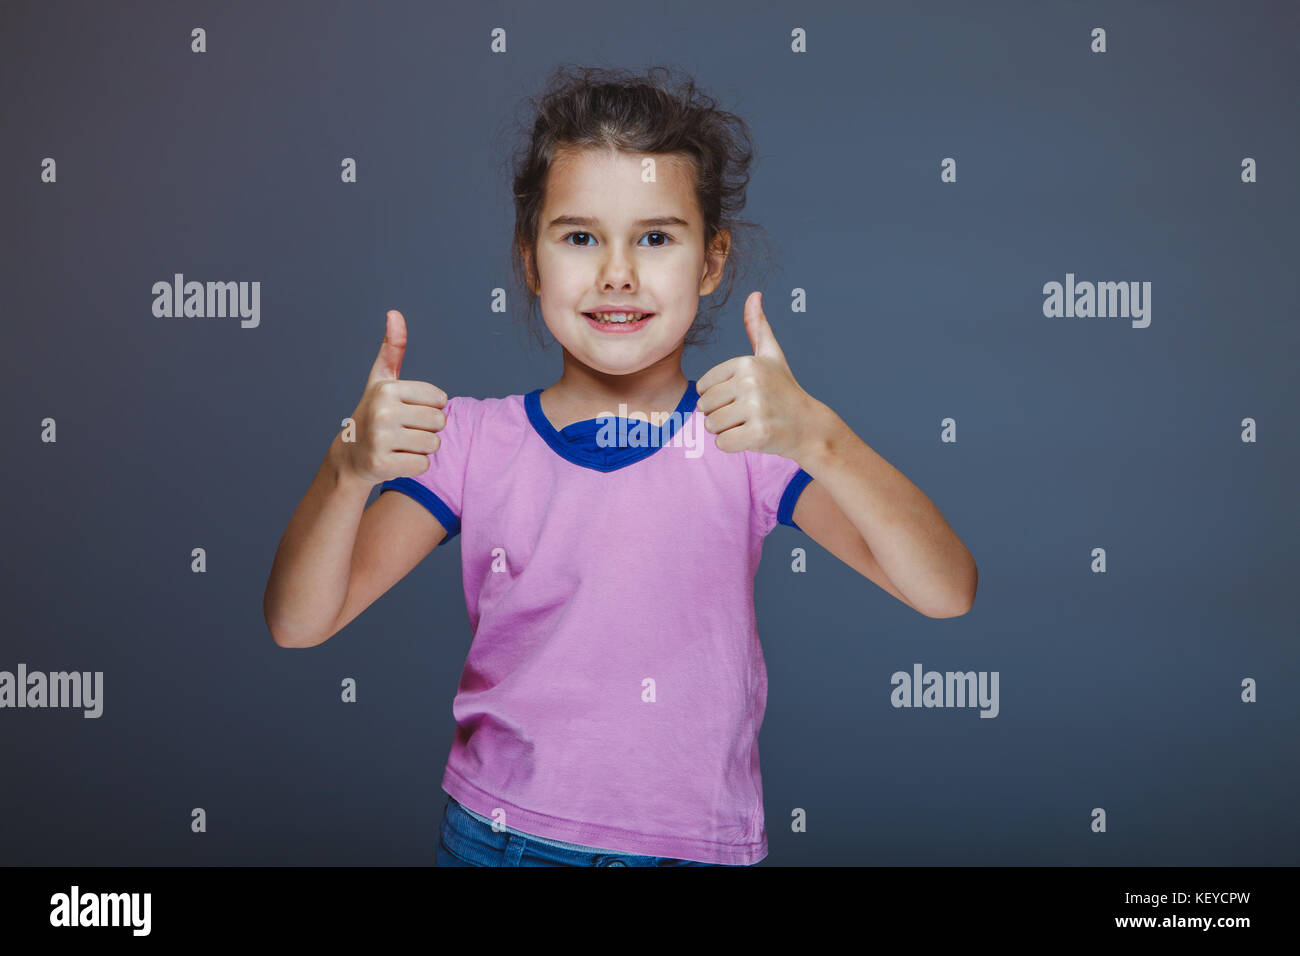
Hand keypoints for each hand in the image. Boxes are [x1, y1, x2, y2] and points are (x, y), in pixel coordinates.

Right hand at [338, 310, 447, 484]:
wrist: (351, 455)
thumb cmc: (375, 412)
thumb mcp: (382, 379)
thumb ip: (393, 348)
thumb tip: (394, 313)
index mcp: (387, 389)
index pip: (440, 399)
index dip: (430, 407)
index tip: (408, 410)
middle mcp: (382, 412)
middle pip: (439, 422)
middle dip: (428, 428)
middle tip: (404, 430)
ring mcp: (381, 439)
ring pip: (433, 444)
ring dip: (422, 448)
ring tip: (401, 444)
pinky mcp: (383, 464)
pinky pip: (424, 465)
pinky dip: (415, 466)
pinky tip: (396, 459)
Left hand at [696, 291, 820, 460]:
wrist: (808, 426)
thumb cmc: (784, 390)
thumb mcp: (771, 355)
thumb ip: (757, 326)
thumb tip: (754, 295)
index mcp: (747, 363)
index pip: (703, 387)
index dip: (718, 396)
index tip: (742, 396)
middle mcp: (751, 383)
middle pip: (705, 407)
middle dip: (720, 415)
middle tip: (746, 413)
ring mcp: (756, 409)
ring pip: (712, 426)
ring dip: (726, 431)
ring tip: (749, 424)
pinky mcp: (758, 434)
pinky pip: (722, 444)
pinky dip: (732, 445)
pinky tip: (751, 437)